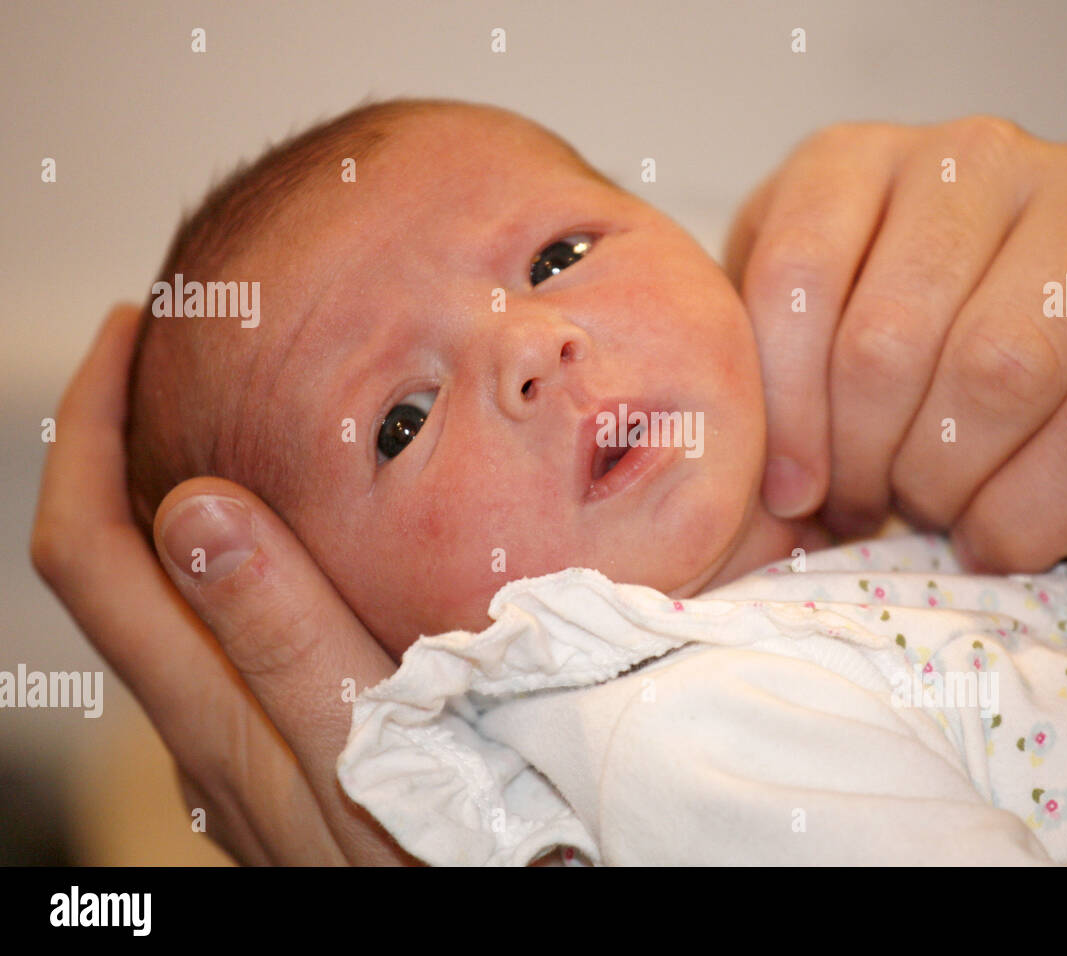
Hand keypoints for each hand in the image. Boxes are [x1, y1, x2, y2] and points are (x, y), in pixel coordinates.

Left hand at [31, 304, 411, 864]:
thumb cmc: (438, 851)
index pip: (92, 549)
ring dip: (176, 493)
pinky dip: (235, 554)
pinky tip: (301, 536)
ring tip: (239, 420)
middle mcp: (203, 721)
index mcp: (212, 705)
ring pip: (168, 597)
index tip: (129, 336)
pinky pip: (224, 632)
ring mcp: (238, 741)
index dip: (85, 430)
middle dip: (119, 442)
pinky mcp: (278, 753)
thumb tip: (195, 507)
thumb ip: (283, 635)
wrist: (475, 914)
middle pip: (113, 564)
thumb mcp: (363, 743)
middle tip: (180, 355)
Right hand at [725, 118, 1066, 601]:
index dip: (1030, 519)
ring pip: (886, 339)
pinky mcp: (854, 154)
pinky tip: (793, 453)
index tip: (982, 548)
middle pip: (998, 373)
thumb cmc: (1037, 418)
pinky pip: (796, 282)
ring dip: (851, 449)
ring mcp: (977, 158)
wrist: (933, 321)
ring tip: (854, 482)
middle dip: (931, 481)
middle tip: (908, 510)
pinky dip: (781, 394)